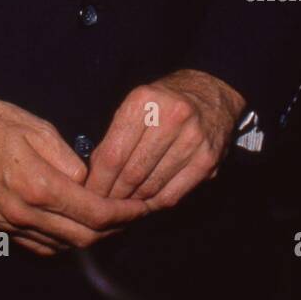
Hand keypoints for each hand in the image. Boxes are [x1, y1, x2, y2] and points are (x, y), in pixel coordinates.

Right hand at [0, 97, 145, 256]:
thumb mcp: (38, 128)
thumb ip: (69, 159)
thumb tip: (88, 181)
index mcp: (39, 186)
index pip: (94, 213)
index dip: (124, 213)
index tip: (141, 207)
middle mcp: (26, 213)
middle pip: (83, 237)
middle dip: (114, 229)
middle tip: (131, 215)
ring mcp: (12, 225)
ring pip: (64, 246)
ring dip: (90, 237)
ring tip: (109, 220)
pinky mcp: (0, 228)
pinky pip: (41, 246)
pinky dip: (64, 242)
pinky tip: (75, 227)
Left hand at [84, 70, 246, 211]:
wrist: (211, 94)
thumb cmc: (164, 102)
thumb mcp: (137, 104)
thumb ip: (116, 134)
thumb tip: (94, 172)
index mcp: (145, 101)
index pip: (114, 154)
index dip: (99, 180)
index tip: (89, 193)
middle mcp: (171, 118)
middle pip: (132, 172)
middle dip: (113, 194)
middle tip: (102, 204)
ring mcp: (193, 140)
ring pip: (151, 186)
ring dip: (133, 201)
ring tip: (122, 204)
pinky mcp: (208, 160)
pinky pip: (173, 194)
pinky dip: (155, 204)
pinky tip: (145, 203)